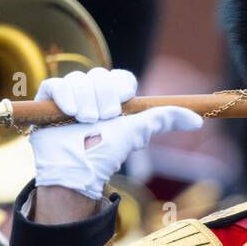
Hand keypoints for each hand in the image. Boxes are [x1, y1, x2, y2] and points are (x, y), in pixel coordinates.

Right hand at [30, 67, 202, 200]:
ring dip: (85, 103)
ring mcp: (70, 95)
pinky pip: (57, 83)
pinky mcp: (48, 98)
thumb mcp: (137, 133)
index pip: (121, 78)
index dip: (121, 89)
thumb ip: (165, 119)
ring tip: (84, 122)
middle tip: (101, 121)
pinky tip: (68, 113)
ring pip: (79, 79)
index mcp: (115, 99)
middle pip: (100, 76)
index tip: (120, 108)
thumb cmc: (105, 153)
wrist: (75, 169)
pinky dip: (64, 96)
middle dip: (103, 100)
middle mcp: (92, 94)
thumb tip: (198, 121)